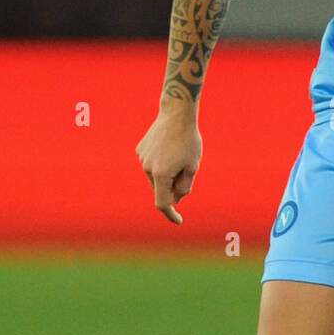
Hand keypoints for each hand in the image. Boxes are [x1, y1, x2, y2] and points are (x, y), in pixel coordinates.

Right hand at [136, 107, 202, 223]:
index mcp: (161, 175)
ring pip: (156, 176)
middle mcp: (148, 168)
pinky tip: (169, 147)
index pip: (163, 204)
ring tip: (179, 153)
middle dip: (172, 186)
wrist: (176, 113)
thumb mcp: (192, 166)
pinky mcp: (140, 149)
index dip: (171, 214)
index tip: (179, 221)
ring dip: (167, 173)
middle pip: (160, 188)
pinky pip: (152, 163)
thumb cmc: (188, 140)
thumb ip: (184, 187)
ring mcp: (142, 158)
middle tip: (186, 169)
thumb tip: (175, 200)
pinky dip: (161, 162)